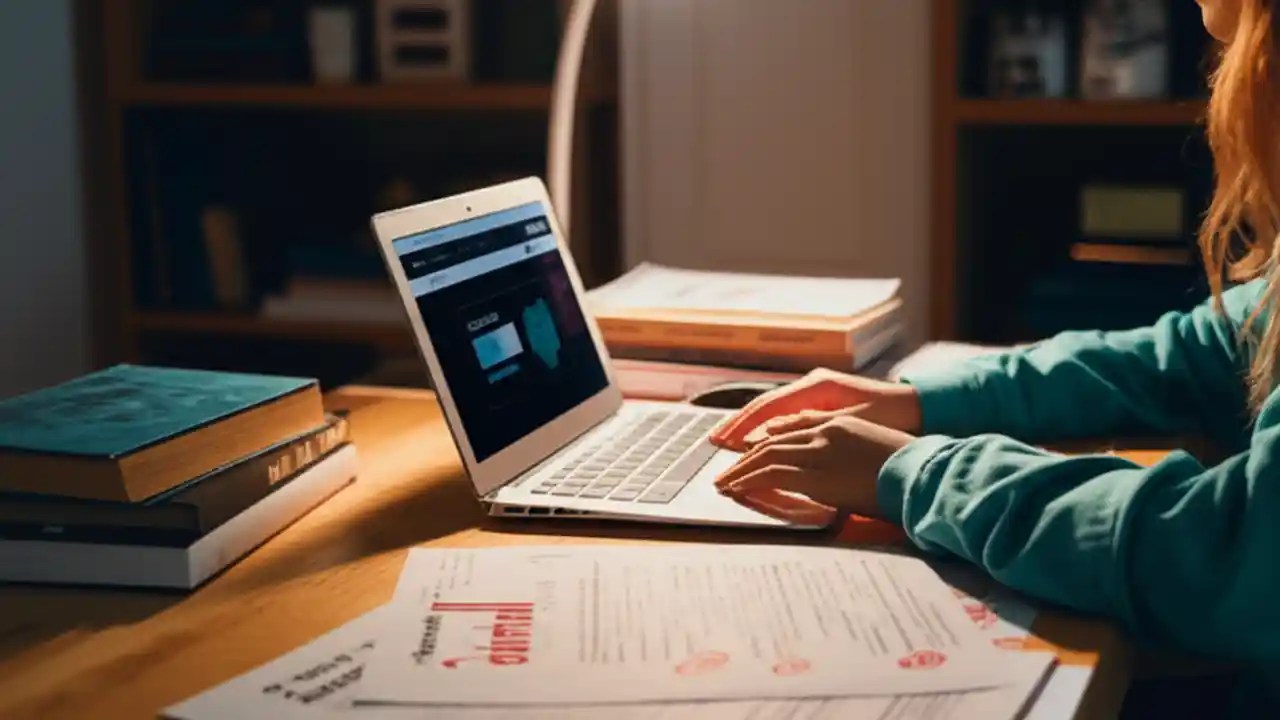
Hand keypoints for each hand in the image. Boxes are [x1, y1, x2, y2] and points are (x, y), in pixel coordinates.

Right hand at [710, 368, 920, 451]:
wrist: (919, 407)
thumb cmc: (890, 415)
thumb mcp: (851, 422)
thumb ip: (812, 425)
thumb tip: (771, 432)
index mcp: (818, 386)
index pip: (770, 406)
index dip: (745, 424)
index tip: (725, 440)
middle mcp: (813, 384)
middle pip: (767, 406)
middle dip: (740, 424)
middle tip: (716, 442)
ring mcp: (817, 392)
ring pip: (775, 410)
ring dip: (751, 427)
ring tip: (729, 442)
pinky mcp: (823, 403)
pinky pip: (788, 414)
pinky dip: (770, 427)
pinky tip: (760, 439)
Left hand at [714, 414, 914, 525]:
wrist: (921, 472)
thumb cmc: (911, 467)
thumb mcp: (879, 448)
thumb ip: (853, 450)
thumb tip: (842, 470)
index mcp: (841, 424)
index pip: (794, 428)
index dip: (769, 440)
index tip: (751, 450)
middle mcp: (825, 432)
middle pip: (775, 440)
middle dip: (747, 455)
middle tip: (728, 469)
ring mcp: (819, 451)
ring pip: (767, 455)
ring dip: (741, 470)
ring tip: (724, 483)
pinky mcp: (815, 473)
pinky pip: (771, 474)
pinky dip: (749, 480)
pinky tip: (736, 489)